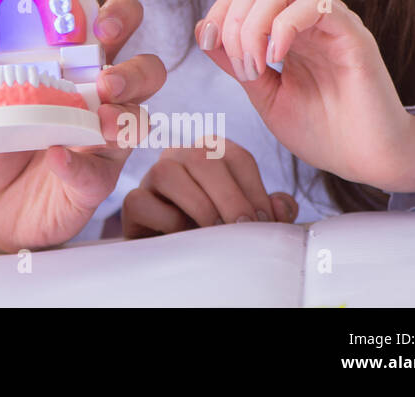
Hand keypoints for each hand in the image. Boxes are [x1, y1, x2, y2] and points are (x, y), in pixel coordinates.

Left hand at [0, 0, 164, 251]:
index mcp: (77, 64)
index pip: (115, 27)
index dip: (119, 17)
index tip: (100, 25)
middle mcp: (101, 98)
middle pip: (147, 70)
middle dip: (134, 70)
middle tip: (106, 79)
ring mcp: (104, 141)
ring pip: (140, 120)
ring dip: (124, 116)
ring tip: (99, 118)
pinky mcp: (95, 180)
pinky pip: (100, 172)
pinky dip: (80, 164)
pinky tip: (58, 159)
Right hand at [121, 138, 297, 238]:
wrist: (178, 260)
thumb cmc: (217, 233)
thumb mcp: (247, 220)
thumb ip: (269, 209)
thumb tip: (281, 204)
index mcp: (212, 155)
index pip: (236, 156)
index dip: (255, 189)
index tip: (266, 222)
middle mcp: (180, 158)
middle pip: (203, 157)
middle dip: (230, 197)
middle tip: (243, 229)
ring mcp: (152, 177)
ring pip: (167, 171)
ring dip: (198, 204)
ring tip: (214, 232)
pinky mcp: (133, 203)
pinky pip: (140, 201)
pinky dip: (165, 220)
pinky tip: (181, 237)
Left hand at [194, 0, 414, 197]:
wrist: (368, 161)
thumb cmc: (322, 132)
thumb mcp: (265, 95)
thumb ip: (237, 63)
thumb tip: (204, 32)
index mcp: (284, 30)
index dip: (217, 11)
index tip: (208, 44)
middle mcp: (306, 20)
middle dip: (231, 18)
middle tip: (241, 65)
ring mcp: (330, 24)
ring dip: (253, 24)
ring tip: (257, 66)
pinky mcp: (353, 35)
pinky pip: (316, 5)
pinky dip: (285, 25)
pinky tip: (278, 58)